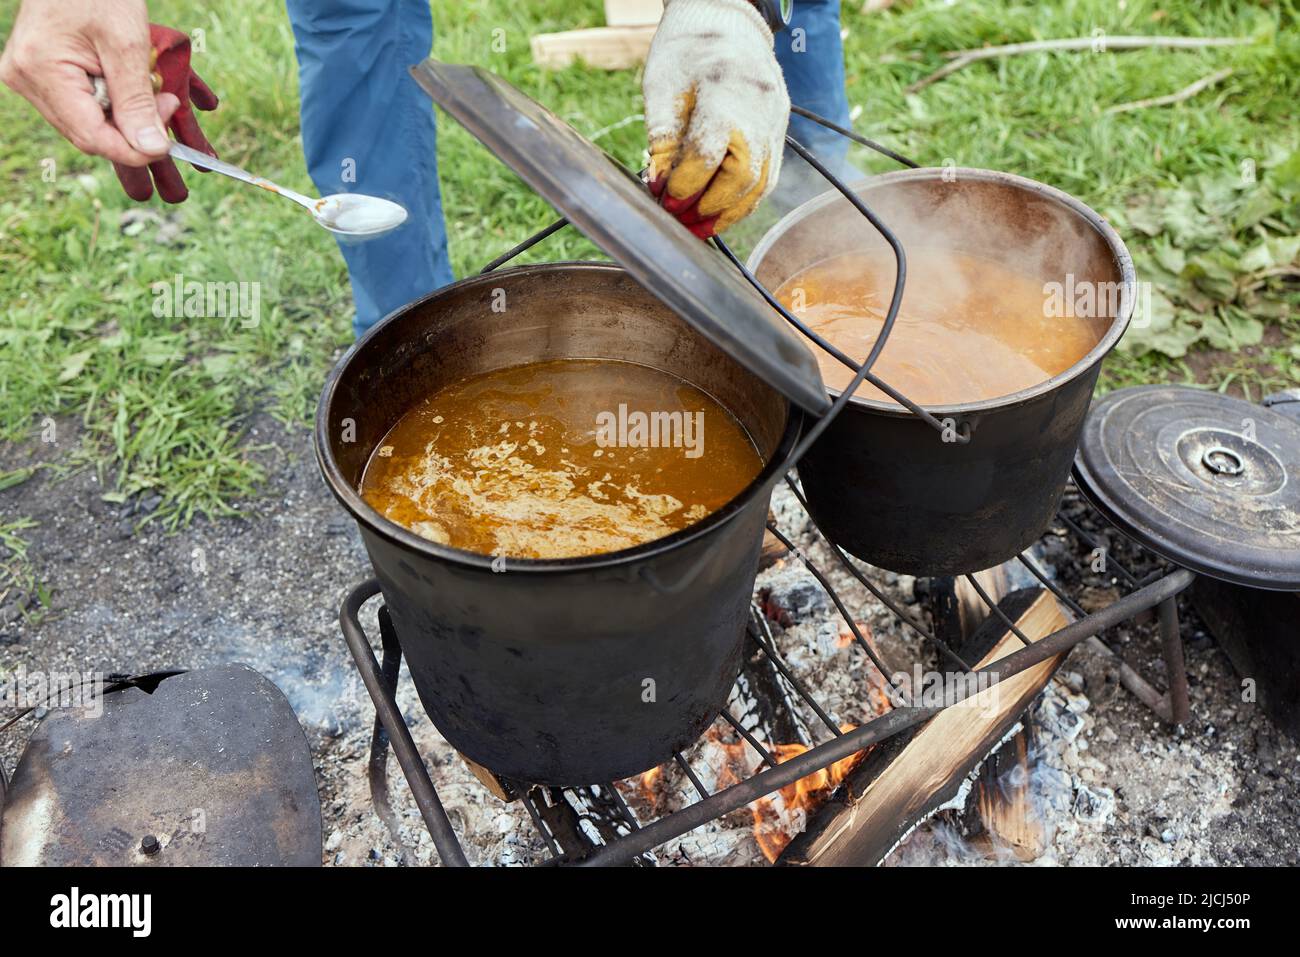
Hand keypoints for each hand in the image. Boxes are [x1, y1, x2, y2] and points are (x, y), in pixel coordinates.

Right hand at [0, 1, 217, 202]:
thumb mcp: (126, 44)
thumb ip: (136, 100)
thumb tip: (151, 149)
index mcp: (41, 71)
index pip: (92, 138)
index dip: (134, 149)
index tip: (168, 140)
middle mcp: (26, 80)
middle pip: (89, 135)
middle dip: (132, 130)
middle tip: (164, 102)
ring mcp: (29, 78)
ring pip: (87, 124)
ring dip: (124, 117)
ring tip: (149, 87)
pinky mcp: (40, 76)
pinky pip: (81, 107)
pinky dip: (111, 104)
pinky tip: (128, 84)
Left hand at [643, 0, 789, 238]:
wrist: (726, 22)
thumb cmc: (687, 50)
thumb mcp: (662, 87)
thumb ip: (663, 139)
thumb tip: (660, 187)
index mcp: (726, 91)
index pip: (710, 154)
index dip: (686, 185)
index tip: (665, 201)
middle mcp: (760, 109)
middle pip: (743, 177)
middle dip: (710, 208)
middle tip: (681, 223)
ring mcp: (775, 121)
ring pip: (761, 184)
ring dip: (729, 213)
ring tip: (699, 228)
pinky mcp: (779, 130)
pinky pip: (768, 177)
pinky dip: (744, 201)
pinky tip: (719, 212)